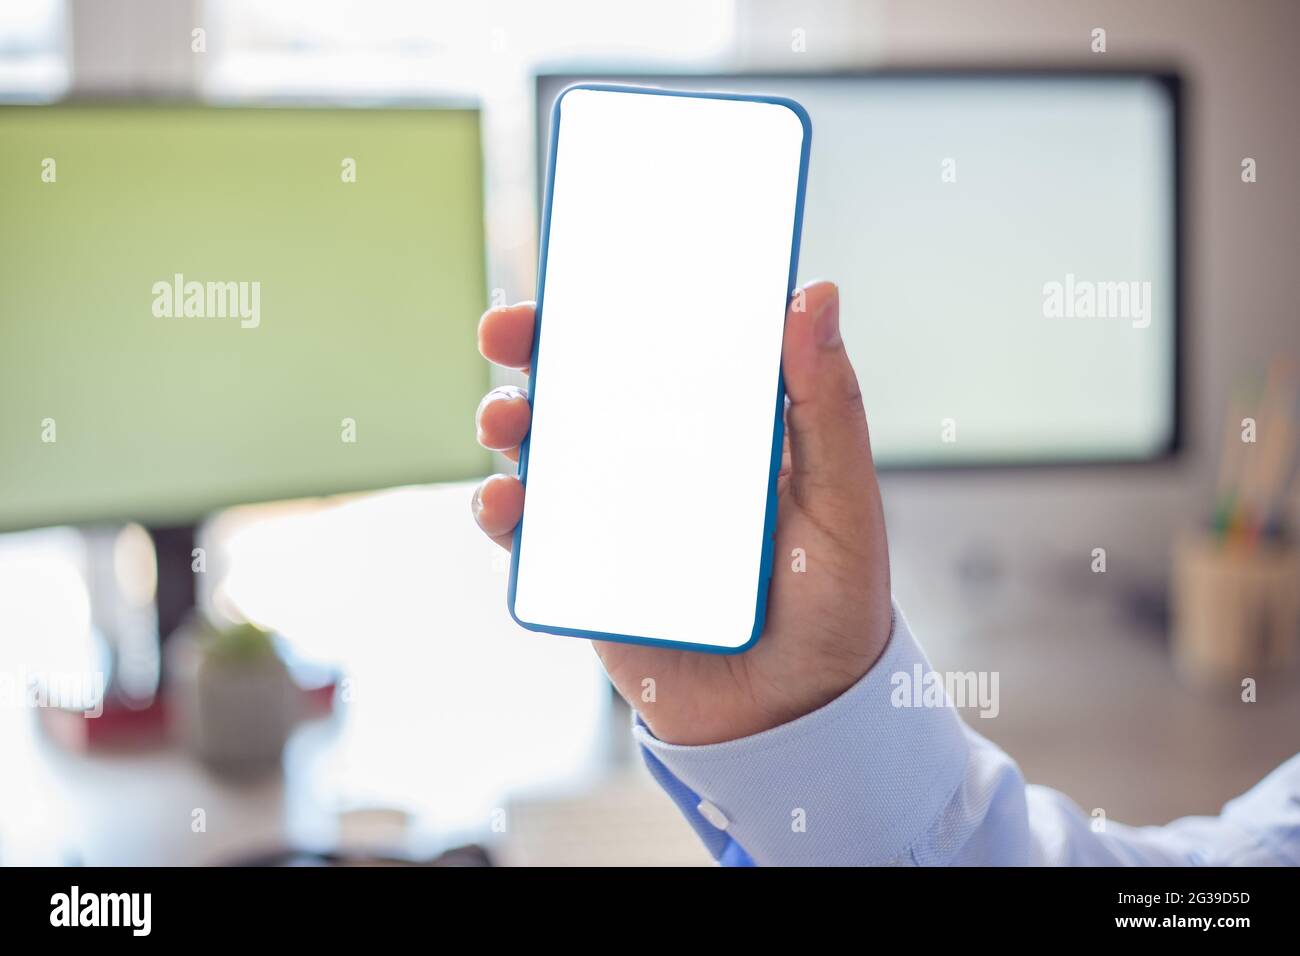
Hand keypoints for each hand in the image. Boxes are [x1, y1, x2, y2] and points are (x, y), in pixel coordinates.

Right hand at [472, 281, 891, 744]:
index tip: (585, 269)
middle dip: (537, 351)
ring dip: (509, 421)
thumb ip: (827, 405)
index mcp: (720, 429)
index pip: (662, 347)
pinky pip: (531, 534)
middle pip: (588, 388)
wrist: (794, 719)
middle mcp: (662, 462)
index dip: (618, 305)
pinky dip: (504, 512)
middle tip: (507, 330)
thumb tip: (814, 293)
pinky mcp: (586, 575)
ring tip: (504, 420)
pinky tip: (504, 503)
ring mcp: (618, 516)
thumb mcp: (841, 500)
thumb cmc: (833, 603)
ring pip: (546, 450)